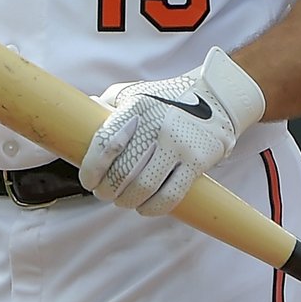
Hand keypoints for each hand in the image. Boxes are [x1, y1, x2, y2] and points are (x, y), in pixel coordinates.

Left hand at [79, 47, 265, 215]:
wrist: (217, 96)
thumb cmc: (167, 98)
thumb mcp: (135, 93)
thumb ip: (109, 104)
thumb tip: (83, 113)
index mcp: (137, 107)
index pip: (104, 144)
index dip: (91, 170)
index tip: (88, 181)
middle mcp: (156, 125)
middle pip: (121, 172)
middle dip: (107, 191)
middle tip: (105, 194)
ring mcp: (178, 144)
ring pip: (143, 187)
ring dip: (127, 202)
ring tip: (124, 201)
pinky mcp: (197, 161)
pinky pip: (170, 195)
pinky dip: (153, 208)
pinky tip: (144, 208)